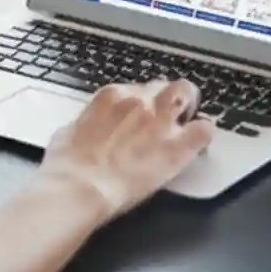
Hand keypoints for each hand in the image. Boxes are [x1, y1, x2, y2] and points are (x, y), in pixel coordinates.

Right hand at [40, 80, 213, 220]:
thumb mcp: (68, 133)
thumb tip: (86, 129)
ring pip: (187, 94)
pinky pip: (204, 129)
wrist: (79, 186)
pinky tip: (200, 140)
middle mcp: (139, 102)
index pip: (139, 88)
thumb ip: (86, 124)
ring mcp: (160, 122)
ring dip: (189, 105)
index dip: (145, 100)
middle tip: (170, 114)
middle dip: (170, 97)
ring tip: (189, 120)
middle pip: (165, 85)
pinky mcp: (177, 147)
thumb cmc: (66, 165)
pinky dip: (204, 132)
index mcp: (112, 96)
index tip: (145, 111)